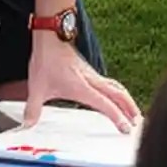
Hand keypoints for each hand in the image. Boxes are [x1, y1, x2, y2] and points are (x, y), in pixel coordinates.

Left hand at [24, 33, 141, 132]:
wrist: (50, 37)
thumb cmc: (46, 60)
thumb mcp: (36, 87)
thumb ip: (33, 108)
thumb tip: (27, 125)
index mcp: (82, 87)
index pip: (105, 104)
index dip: (117, 117)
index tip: (126, 128)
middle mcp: (92, 81)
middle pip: (119, 94)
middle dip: (130, 108)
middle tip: (138, 122)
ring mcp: (92, 76)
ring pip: (116, 88)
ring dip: (127, 99)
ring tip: (134, 112)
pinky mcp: (90, 72)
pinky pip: (110, 83)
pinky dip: (119, 92)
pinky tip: (116, 97)